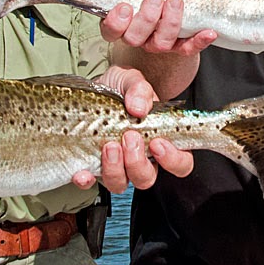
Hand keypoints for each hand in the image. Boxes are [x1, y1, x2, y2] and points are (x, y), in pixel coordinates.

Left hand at [70, 65, 194, 190]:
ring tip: (108, 145)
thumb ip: (139, 90)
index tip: (158, 143)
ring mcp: (116, 165)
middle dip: (137, 162)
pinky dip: (87, 180)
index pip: (180, 162)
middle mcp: (140, 158)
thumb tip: (138, 108)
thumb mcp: (132, 80)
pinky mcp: (92, 166)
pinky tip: (83, 172)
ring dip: (115, 170)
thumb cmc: (119, 89)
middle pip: (147, 178)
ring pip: (121, 184)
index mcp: (160, 140)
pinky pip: (90, 183)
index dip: (173, 160)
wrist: (92, 89)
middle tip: (129, 138)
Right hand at [99, 0, 218, 55]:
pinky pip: (188, 48)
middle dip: (145, 18)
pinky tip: (209, 31)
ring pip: (160, 44)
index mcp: (122, 20)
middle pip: (135, 38)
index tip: (125, 6)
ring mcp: (159, 42)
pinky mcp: (181, 45)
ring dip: (169, 24)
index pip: (110, 30)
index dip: (115, 22)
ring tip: (175, 0)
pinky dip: (198, 41)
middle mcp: (138, 34)